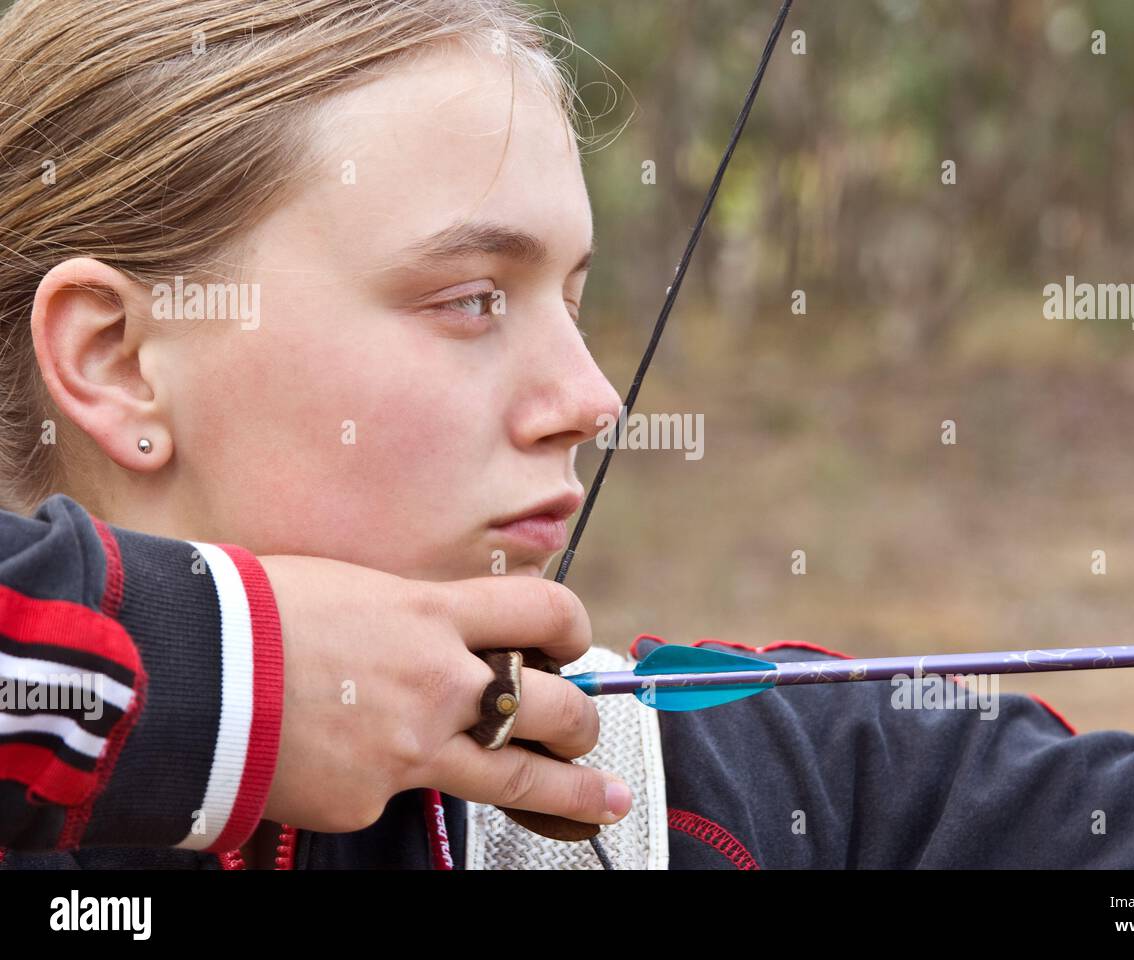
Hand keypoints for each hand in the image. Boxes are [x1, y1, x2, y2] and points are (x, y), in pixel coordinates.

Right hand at [256, 555, 631, 832]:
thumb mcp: (355, 589)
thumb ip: (415, 619)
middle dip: (581, 722)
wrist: (186, 670)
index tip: (571, 643)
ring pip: (519, 778)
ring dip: (571, 791)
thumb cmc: (255, 614)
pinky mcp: (369, 799)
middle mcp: (439, 682)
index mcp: (434, 614)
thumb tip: (445, 640)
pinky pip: (400, 796)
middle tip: (584, 730)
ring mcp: (410, 749)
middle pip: (553, 707)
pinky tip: (350, 766)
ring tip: (603, 801)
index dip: (570, 627)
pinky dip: (386, 784)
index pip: (543, 610)